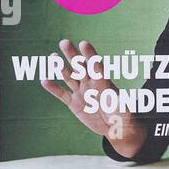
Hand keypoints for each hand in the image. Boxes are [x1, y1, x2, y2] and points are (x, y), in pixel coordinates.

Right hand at [40, 38, 145, 156]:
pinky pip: (61, 94)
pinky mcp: (73, 102)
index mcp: (104, 82)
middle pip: (80, 66)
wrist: (114, 126)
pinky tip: (44, 80)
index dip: (90, 55)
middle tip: (64, 42)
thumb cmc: (123, 115)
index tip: (83, 43)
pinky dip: (53, 88)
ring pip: (69, 77)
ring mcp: (80, 92)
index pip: (96, 65)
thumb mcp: (124, 108)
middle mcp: (90, 83)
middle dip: (72, 55)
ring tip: (53, 57)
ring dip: (60, 68)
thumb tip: (123, 98)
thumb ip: (121, 102)